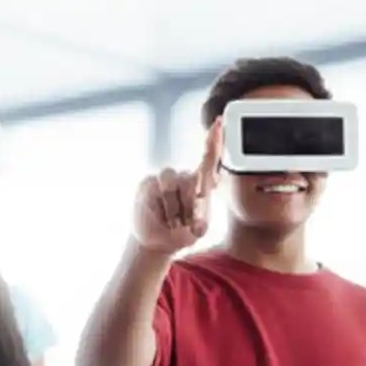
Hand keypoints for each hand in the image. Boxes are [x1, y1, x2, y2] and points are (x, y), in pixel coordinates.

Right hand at [132, 118, 222, 254]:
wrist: (158, 242)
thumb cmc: (183, 232)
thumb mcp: (199, 228)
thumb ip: (202, 213)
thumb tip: (197, 199)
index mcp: (201, 183)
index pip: (209, 157)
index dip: (214, 139)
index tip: (218, 123)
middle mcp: (183, 176)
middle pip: (190, 180)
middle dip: (190, 206)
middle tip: (188, 224)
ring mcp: (164, 178)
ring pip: (171, 185)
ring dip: (174, 210)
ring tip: (174, 223)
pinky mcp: (147, 183)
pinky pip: (154, 193)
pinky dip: (160, 211)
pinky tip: (160, 218)